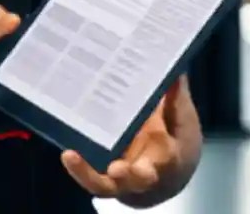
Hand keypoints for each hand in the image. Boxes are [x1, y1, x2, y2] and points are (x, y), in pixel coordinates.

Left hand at [62, 78, 201, 205]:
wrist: (165, 171)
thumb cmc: (175, 142)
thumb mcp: (182, 119)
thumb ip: (176, 97)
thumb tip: (175, 65)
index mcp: (169, 158)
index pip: (169, 158)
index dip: (165, 151)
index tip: (159, 137)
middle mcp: (144, 172)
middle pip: (136, 180)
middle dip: (126, 175)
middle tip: (116, 169)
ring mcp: (120, 176)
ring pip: (105, 184)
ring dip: (87, 174)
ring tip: (71, 156)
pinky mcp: (101, 172)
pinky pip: (89, 174)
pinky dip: (78, 167)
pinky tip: (67, 152)